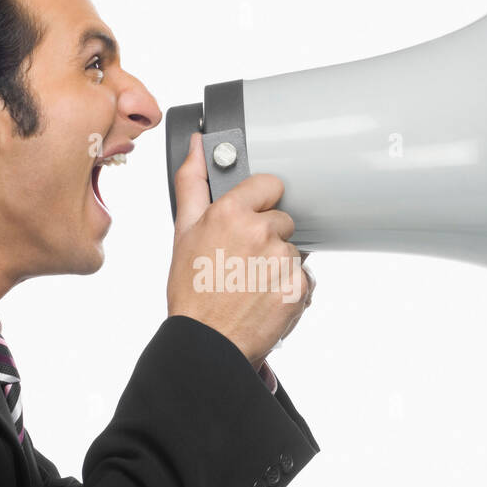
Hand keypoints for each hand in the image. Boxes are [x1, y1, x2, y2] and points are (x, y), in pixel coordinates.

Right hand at [167, 133, 312, 371]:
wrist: (207, 342)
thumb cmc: (192, 291)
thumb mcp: (183, 231)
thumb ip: (192, 182)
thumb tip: (197, 144)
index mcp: (231, 213)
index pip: (270, 185)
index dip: (259, 202)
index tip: (248, 218)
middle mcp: (261, 232)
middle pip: (283, 220)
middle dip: (267, 237)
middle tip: (241, 260)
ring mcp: (283, 261)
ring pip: (293, 250)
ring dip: (277, 264)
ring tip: (250, 283)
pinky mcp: (299, 287)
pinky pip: (303, 278)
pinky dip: (288, 288)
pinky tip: (264, 298)